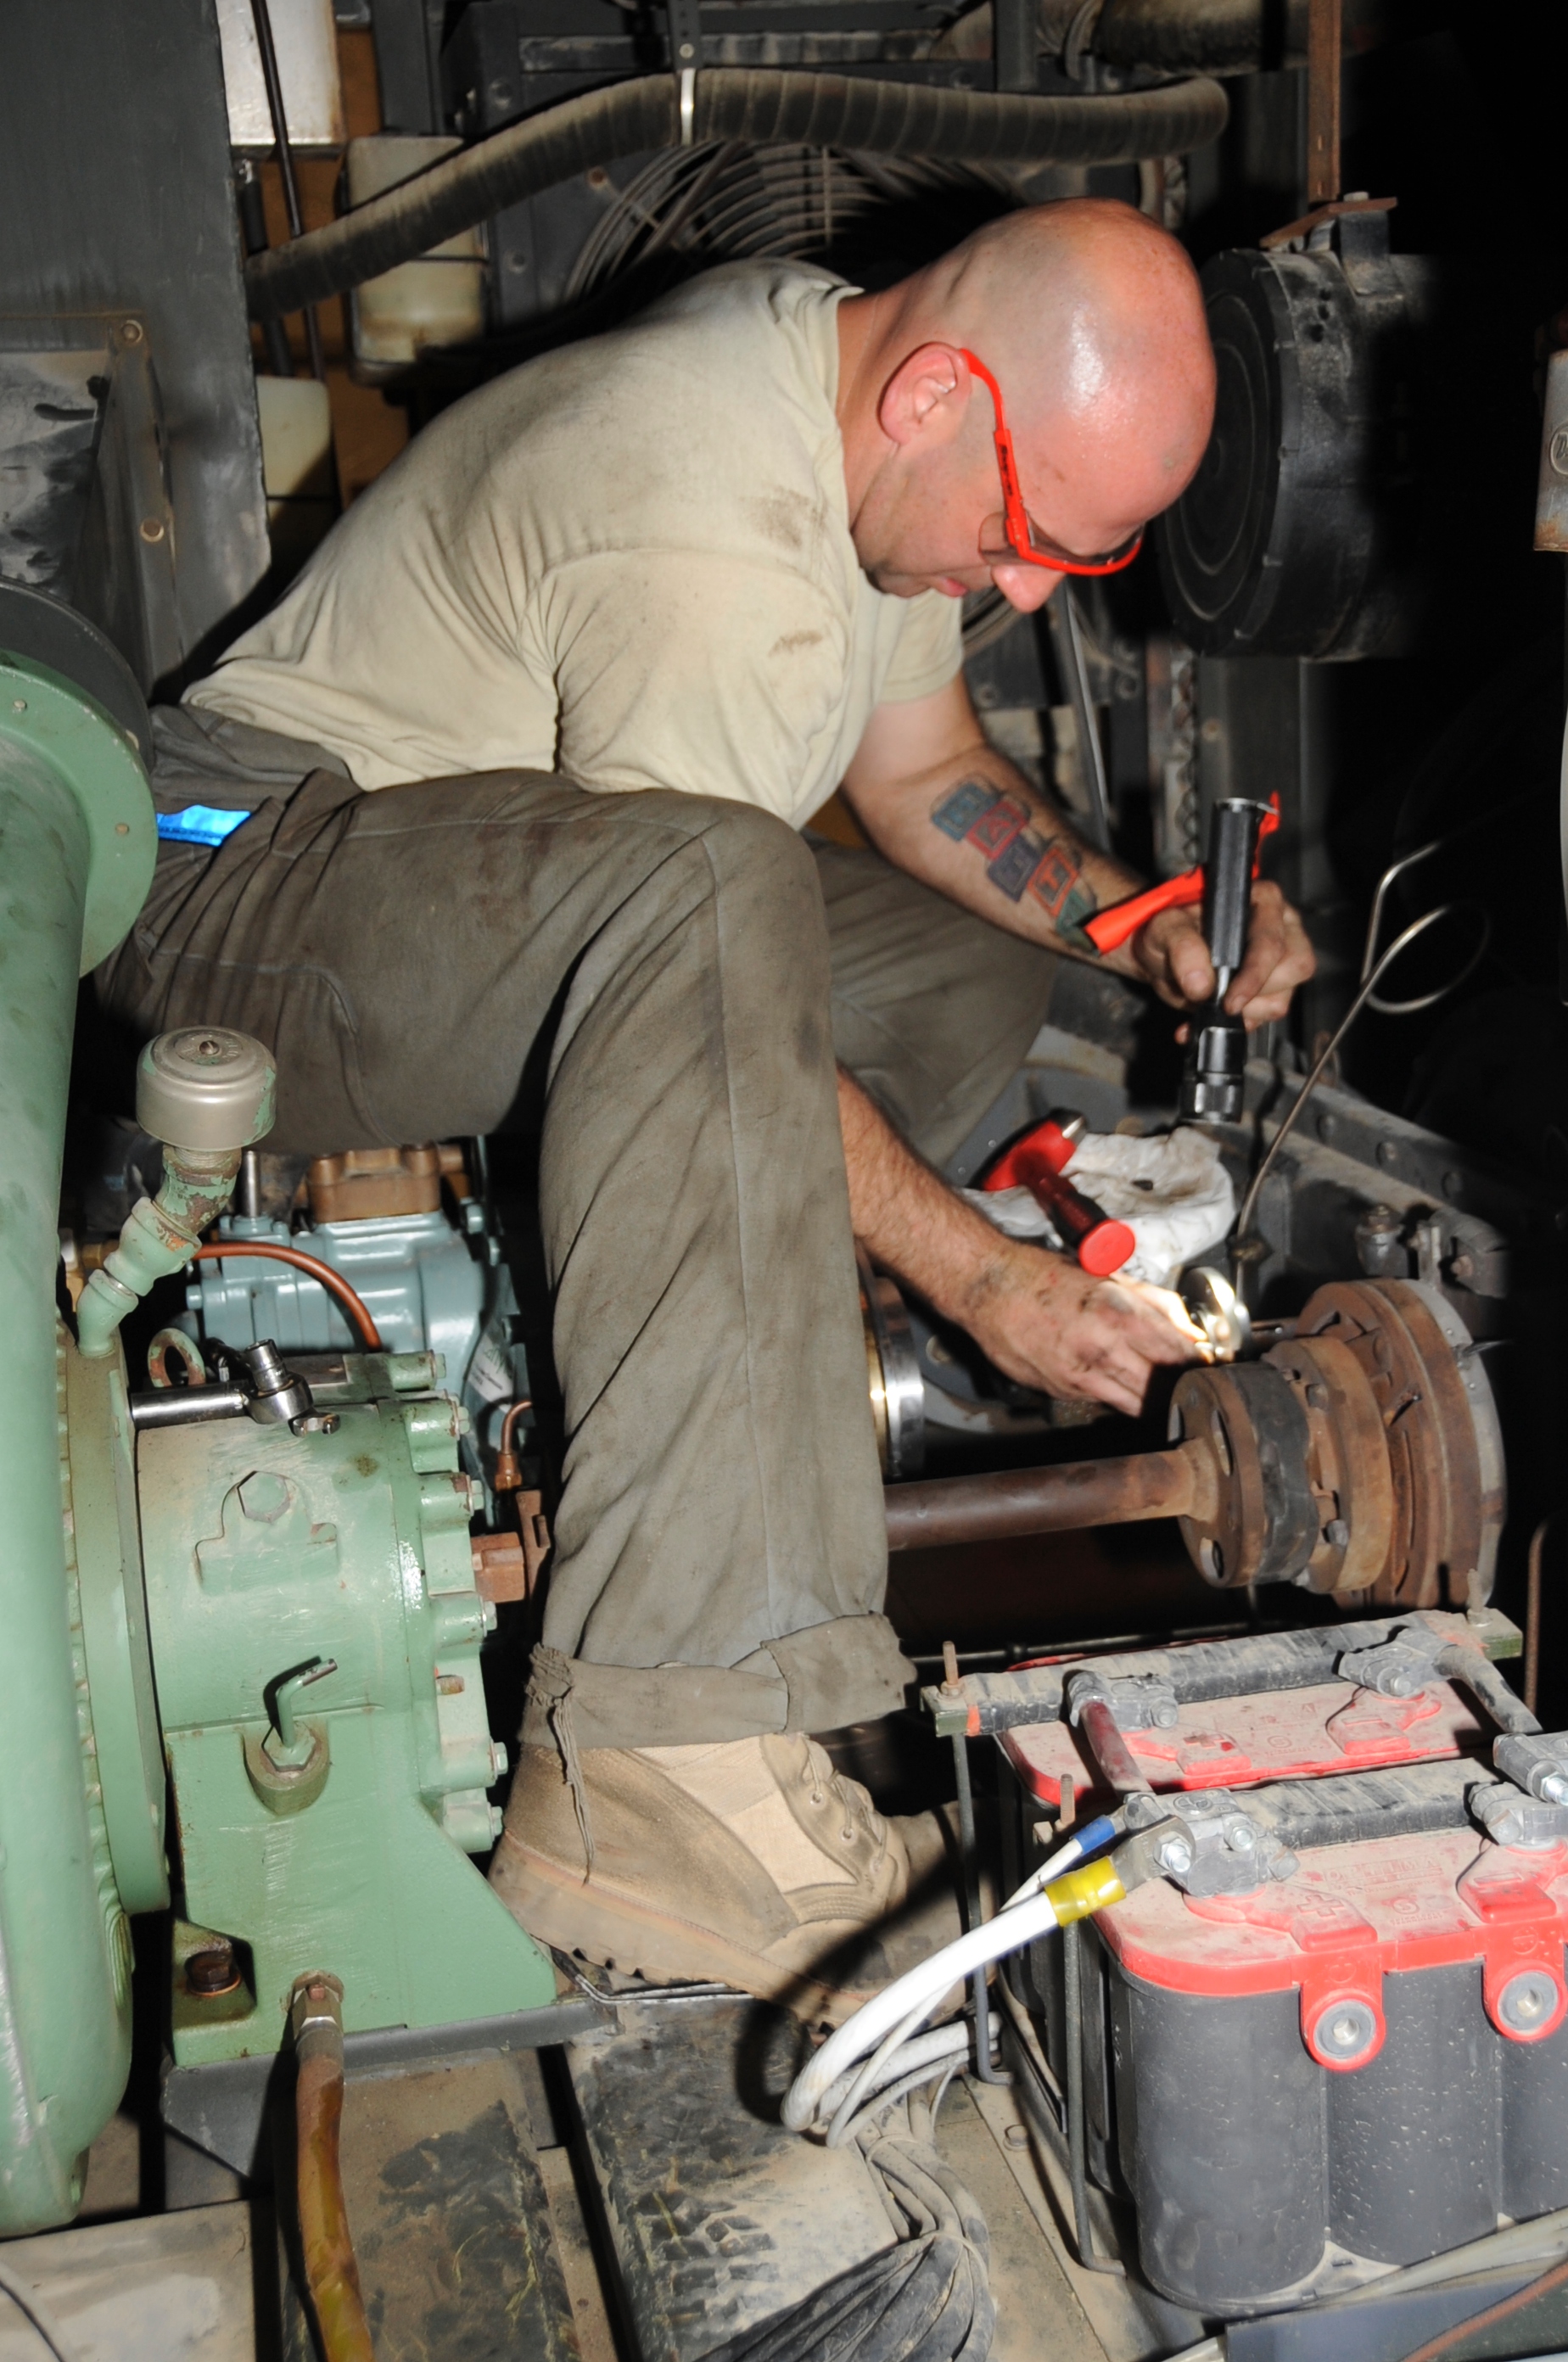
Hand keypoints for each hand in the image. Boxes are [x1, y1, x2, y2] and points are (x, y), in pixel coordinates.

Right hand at [956, 1237, 1207, 1417]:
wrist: (988, 1289)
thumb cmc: (1043, 1277)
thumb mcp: (1107, 1277)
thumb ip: (1154, 1302)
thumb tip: (1188, 1328)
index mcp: (1119, 1314)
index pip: (1179, 1353)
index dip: (1201, 1364)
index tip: (1211, 1366)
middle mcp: (1103, 1349)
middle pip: (1163, 1387)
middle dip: (1182, 1387)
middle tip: (1194, 1383)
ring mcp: (1082, 1376)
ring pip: (1137, 1405)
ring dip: (1154, 1400)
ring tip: (1163, 1390)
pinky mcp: (1063, 1391)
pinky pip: (1105, 1402)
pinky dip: (1120, 1396)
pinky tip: (1121, 1383)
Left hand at [1130, 880, 1314, 1033]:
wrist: (1162, 954)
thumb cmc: (1170, 929)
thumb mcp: (1166, 928)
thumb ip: (1182, 947)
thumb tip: (1201, 984)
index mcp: (1263, 901)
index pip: (1273, 941)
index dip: (1254, 974)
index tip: (1229, 1001)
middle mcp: (1281, 927)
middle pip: (1293, 969)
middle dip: (1253, 994)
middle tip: (1219, 999)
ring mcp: (1281, 960)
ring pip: (1282, 999)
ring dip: (1243, 1012)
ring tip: (1210, 1005)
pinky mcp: (1273, 990)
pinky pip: (1265, 1017)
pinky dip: (1234, 1025)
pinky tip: (1209, 1019)